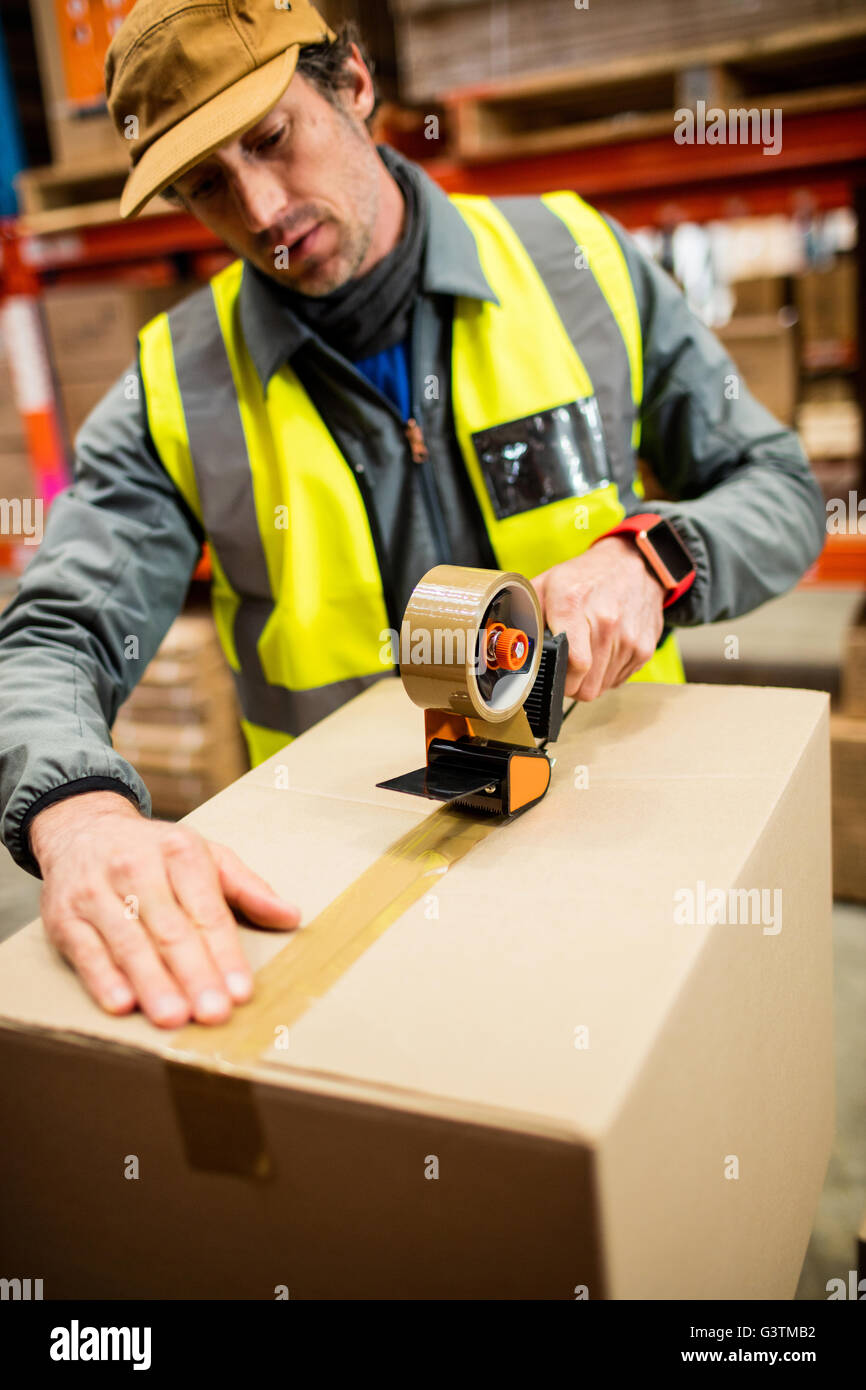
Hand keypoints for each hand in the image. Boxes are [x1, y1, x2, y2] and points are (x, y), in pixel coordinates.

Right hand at [30, 791, 299, 1027]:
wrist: (82, 829)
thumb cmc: (156, 853)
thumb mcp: (207, 856)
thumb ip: (248, 888)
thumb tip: (291, 916)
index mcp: (180, 852)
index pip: (207, 911)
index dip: (225, 954)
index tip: (240, 991)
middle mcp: (137, 868)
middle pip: (170, 930)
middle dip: (194, 974)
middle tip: (213, 1012)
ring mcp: (97, 892)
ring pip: (129, 943)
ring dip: (152, 982)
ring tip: (174, 1017)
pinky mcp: (64, 915)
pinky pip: (86, 951)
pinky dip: (103, 978)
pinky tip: (122, 1004)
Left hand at [532, 536, 665, 700]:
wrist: (633, 563)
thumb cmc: (585, 577)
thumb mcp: (547, 584)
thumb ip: (525, 615)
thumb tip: (505, 645)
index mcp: (574, 605)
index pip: (574, 665)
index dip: (559, 680)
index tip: (552, 675)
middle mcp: (606, 622)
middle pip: (587, 686)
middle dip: (571, 685)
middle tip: (564, 668)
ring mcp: (629, 638)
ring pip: (601, 687)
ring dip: (589, 680)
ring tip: (585, 654)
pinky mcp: (645, 649)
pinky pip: (618, 681)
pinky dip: (607, 674)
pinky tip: (602, 652)